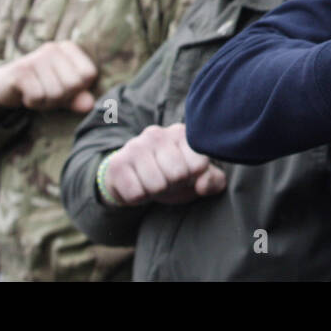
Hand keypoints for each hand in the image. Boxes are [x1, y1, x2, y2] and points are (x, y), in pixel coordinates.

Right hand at [0, 41, 97, 112]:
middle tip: (47, 92)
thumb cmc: (41, 86)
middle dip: (61, 97)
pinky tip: (26, 94)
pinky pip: (37, 96)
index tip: (64, 86)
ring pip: (56, 93)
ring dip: (46, 102)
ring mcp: (36, 57)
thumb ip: (78, 97)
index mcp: (68, 49)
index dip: (78, 88)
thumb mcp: (63, 92)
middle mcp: (53, 48)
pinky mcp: (20, 70)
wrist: (5, 84)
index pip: (88, 74)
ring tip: (36, 93)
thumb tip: (90, 105)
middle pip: (73, 84)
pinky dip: (33, 103)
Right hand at [103, 123, 226, 205]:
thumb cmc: (171, 176)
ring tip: (151, 182)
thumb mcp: (196, 178)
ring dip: (155, 191)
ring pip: (156, 185)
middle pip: (177, 174)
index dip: (193, 176)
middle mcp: (158, 133)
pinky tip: (137, 185)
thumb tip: (203, 184)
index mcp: (181, 133)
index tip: (186, 173)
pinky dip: (139, 197)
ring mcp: (135, 146)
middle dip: (173, 184)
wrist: (131, 179)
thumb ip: (212, 181)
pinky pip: (136, 194)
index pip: (199, 163)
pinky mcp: (118, 163)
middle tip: (166, 179)